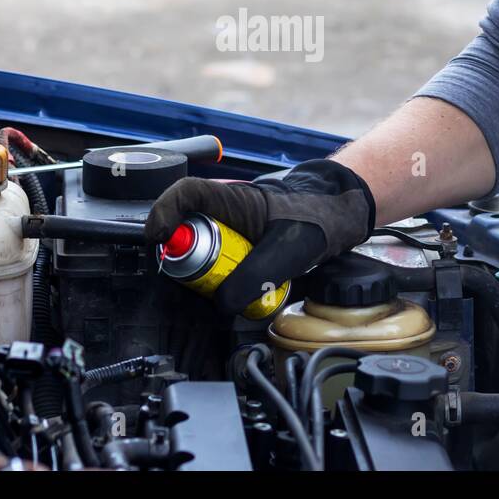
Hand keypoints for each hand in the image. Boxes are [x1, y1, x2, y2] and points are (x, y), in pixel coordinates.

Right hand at [144, 159, 376, 314]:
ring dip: (209, 277)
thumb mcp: (288, 249)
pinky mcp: (240, 250)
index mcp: (230, 200)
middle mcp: (224, 214)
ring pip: (202, 253)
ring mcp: (230, 231)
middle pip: (185, 232)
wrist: (340, 217)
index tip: (158, 240)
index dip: (163, 214)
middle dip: (186, 262)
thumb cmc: (317, 216)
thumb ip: (255, 276)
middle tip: (202, 284)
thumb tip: (222, 303)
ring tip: (231, 291)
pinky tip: (244, 294)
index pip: (184, 195)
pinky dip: (225, 284)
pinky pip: (221, 267)